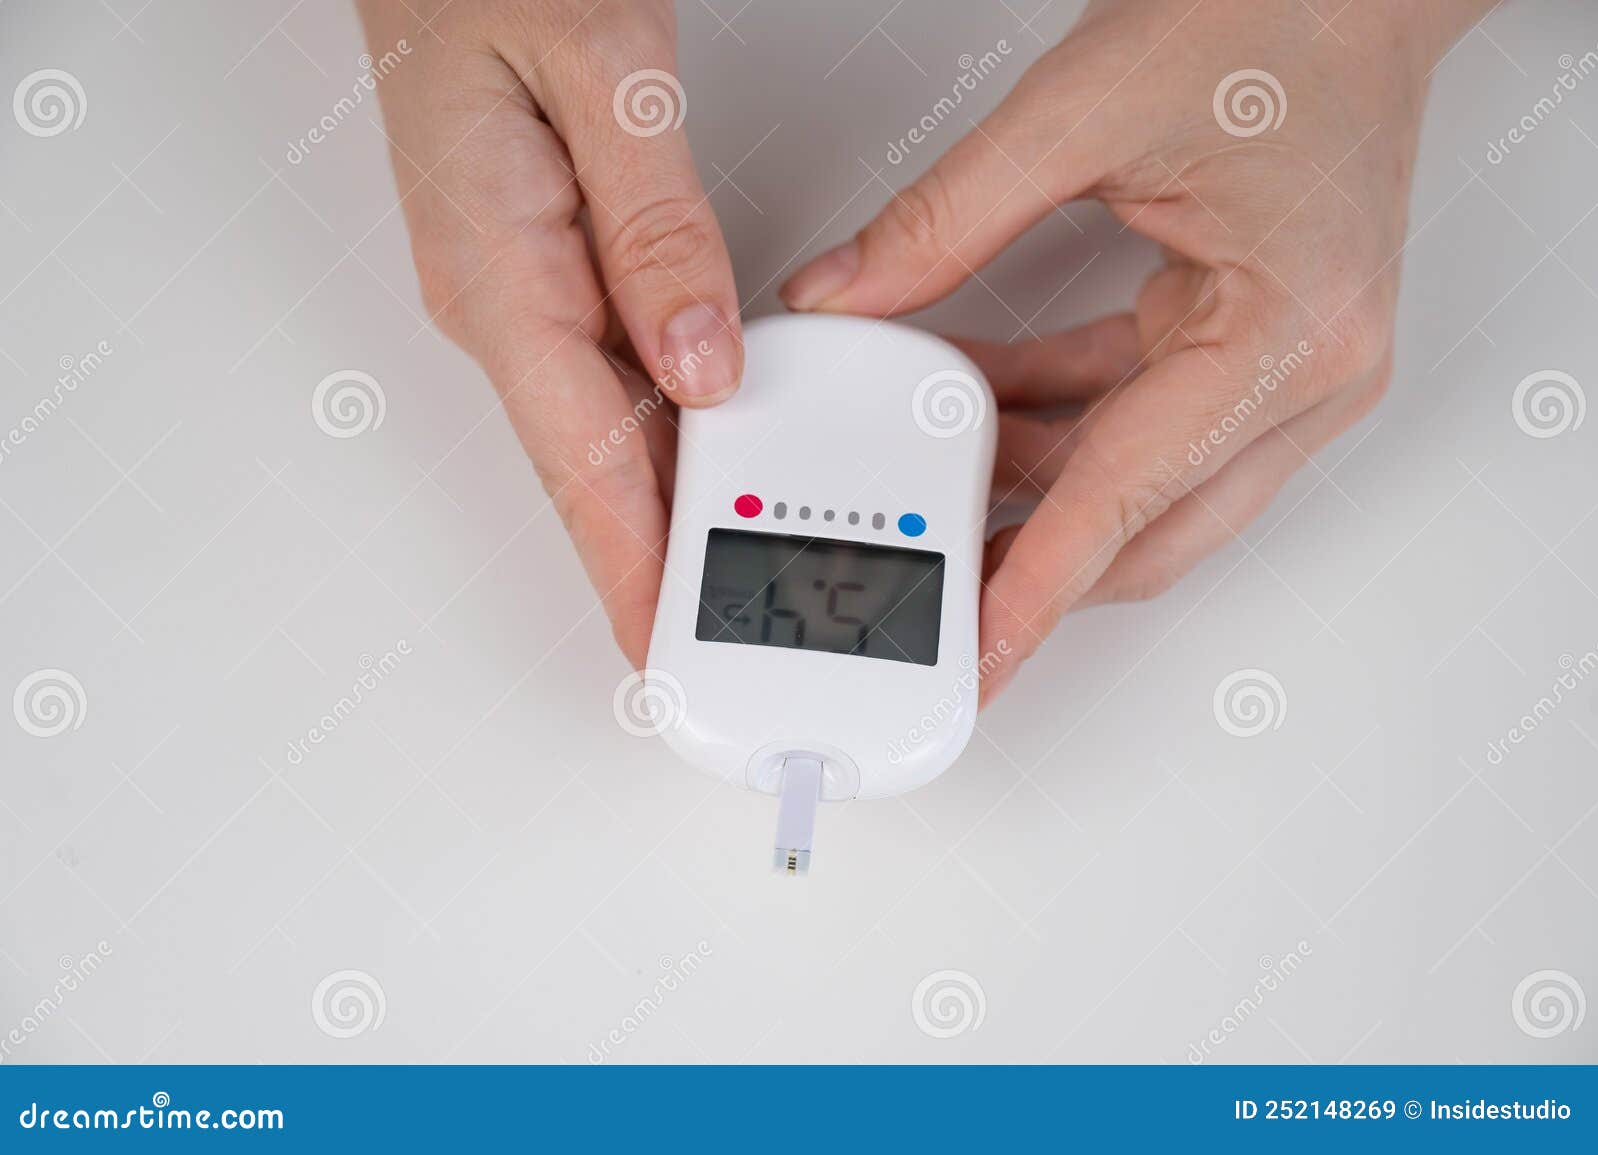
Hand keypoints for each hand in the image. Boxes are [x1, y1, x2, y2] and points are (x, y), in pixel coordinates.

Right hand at [356, 0, 741, 665]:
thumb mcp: (605, 75)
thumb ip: (656, 227)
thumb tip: (702, 366)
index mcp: (498, 271)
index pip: (579, 456)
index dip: (629, 566)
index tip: (668, 647)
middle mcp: (499, 303)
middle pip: (591, 467)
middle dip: (655, 566)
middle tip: (725, 642)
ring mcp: (518, 295)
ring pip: (604, 431)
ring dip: (666, 508)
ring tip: (733, 579)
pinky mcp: (545, 276)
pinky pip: (613, 379)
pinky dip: (668, 432)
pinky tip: (716, 463)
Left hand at [780, 0, 1489, 702]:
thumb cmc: (1277, 18)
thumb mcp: (1081, 114)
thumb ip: (946, 220)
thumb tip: (849, 296)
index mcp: (1286, 335)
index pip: (1130, 492)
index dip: (1041, 583)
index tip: (981, 650)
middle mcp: (1306, 375)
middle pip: (1149, 528)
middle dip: (1035, 567)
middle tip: (938, 606)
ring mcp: (1286, 370)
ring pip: (1141, 486)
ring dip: (1034, 489)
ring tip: (932, 495)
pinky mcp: (1252, 348)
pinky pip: (1139, 421)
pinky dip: (1056, 422)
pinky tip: (977, 411)